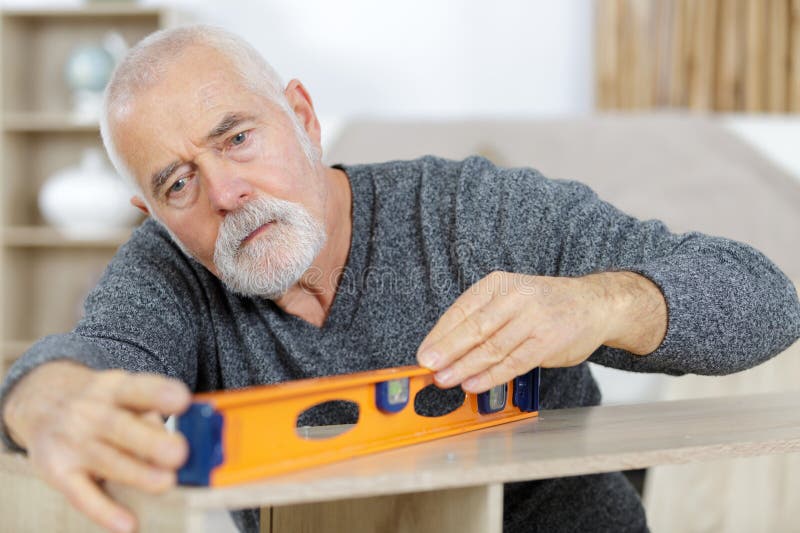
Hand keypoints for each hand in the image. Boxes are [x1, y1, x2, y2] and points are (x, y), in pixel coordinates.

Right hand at [3, 361, 190, 532]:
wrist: (40, 402)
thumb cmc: (100, 402)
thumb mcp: (122, 393)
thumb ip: (151, 413)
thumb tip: (191, 439)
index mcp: (113, 388)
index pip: (137, 388)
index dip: (159, 393)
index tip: (182, 400)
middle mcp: (90, 412)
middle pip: (120, 427)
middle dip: (150, 441)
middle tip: (180, 453)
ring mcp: (72, 442)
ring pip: (106, 461)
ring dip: (137, 474)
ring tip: (166, 483)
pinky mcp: (57, 471)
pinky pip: (80, 494)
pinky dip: (103, 510)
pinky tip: (127, 524)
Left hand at [416, 271, 666, 393]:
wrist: (594, 304)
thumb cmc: (545, 304)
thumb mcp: (511, 297)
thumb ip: (481, 318)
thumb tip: (444, 346)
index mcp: (498, 284)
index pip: (461, 310)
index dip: (439, 334)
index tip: (423, 353)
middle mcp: (515, 297)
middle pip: (473, 328)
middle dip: (447, 350)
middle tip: (427, 366)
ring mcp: (532, 319)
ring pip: (491, 347)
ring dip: (464, 366)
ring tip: (445, 380)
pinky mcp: (547, 342)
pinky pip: (512, 363)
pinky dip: (490, 376)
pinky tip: (473, 384)